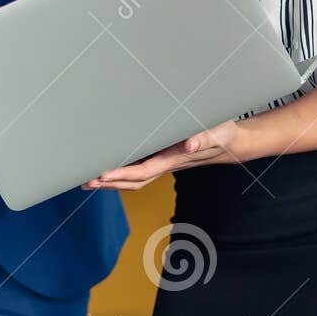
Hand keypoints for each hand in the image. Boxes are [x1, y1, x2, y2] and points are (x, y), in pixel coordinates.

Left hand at [83, 120, 250, 190]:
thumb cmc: (224, 135)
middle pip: (133, 181)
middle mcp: (165, 164)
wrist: (231, 142)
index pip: (142, 171)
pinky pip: (138, 168)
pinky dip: (120, 171)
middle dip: (109, 183)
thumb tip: (190, 145)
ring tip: (87, 180)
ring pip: (133, 178)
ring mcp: (162, 163)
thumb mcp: (218, 132)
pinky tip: (106, 167)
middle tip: (84, 182)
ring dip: (111, 181)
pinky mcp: (162, 156)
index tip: (102, 175)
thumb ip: (204, 138)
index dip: (121, 175)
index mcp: (174, 159)